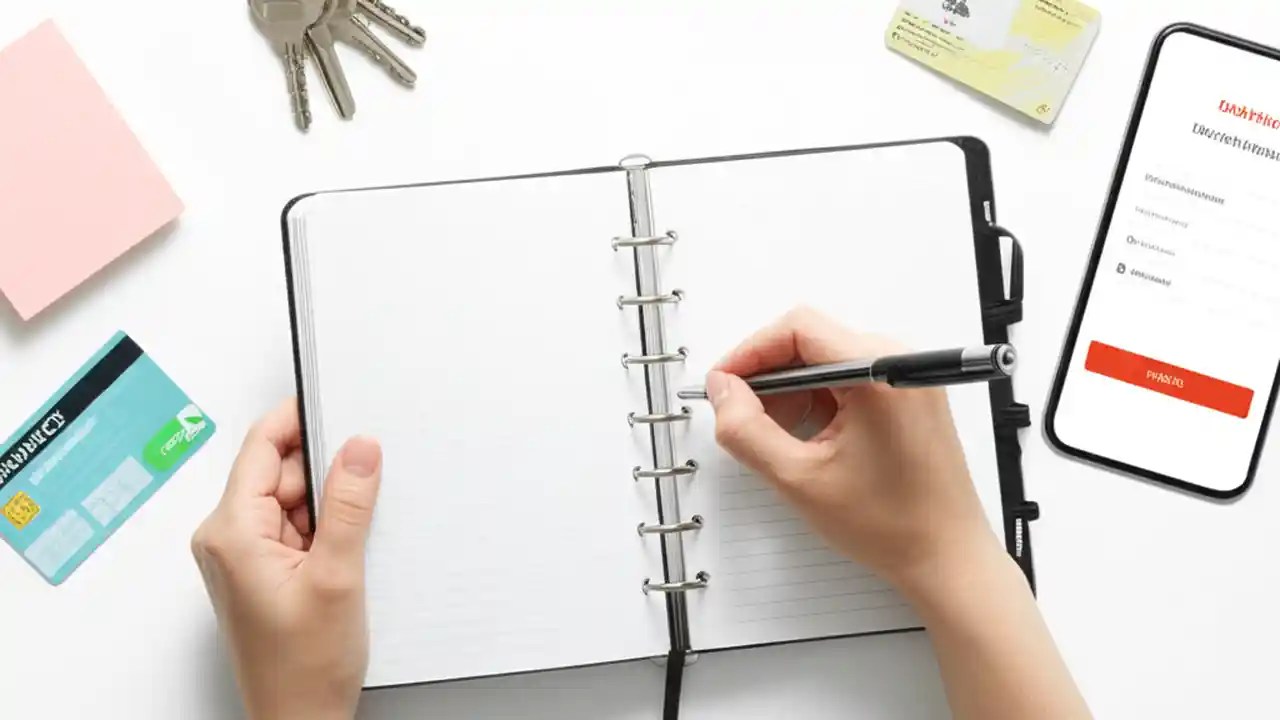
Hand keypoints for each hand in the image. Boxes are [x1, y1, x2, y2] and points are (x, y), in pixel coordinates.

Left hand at [191, 398, 381, 719]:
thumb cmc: (302, 670)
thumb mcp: (337, 577)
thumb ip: (348, 506)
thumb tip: (359, 449)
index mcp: (231, 533)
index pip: (260, 448)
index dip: (297, 419)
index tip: (334, 402)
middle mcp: (228, 539)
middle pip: (280, 473)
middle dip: (325, 476)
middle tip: (364, 493)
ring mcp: (245, 555)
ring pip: (293, 501)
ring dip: (328, 510)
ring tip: (350, 547)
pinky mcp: (264, 570)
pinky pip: (297, 528)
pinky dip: (325, 532)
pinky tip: (346, 556)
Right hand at [706, 307, 1005, 602]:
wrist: (948, 558)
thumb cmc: (892, 525)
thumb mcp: (798, 478)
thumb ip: (747, 430)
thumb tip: (722, 391)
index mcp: (878, 372)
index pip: (798, 328)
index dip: (750, 352)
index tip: (724, 384)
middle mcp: (897, 362)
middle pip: (812, 341)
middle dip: (769, 376)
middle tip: (741, 416)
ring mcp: (906, 379)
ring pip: (827, 362)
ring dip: (793, 392)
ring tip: (776, 438)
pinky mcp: (908, 397)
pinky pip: (850, 381)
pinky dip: (819, 402)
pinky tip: (807, 441)